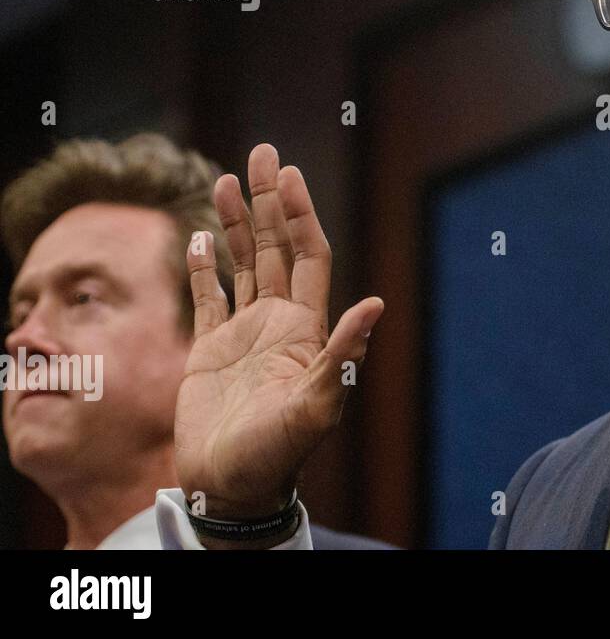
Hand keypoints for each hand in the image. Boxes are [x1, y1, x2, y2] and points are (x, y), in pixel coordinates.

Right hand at [177, 143, 382, 527]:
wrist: (232, 488)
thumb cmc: (278, 454)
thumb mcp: (317, 404)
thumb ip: (343, 354)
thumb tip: (377, 303)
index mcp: (304, 327)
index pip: (307, 255)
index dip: (300, 214)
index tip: (289, 174)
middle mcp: (277, 321)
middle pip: (275, 246)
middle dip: (269, 201)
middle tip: (261, 152)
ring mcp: (243, 333)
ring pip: (242, 263)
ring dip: (236, 223)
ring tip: (227, 179)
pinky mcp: (208, 350)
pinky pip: (207, 297)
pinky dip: (202, 267)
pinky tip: (201, 236)